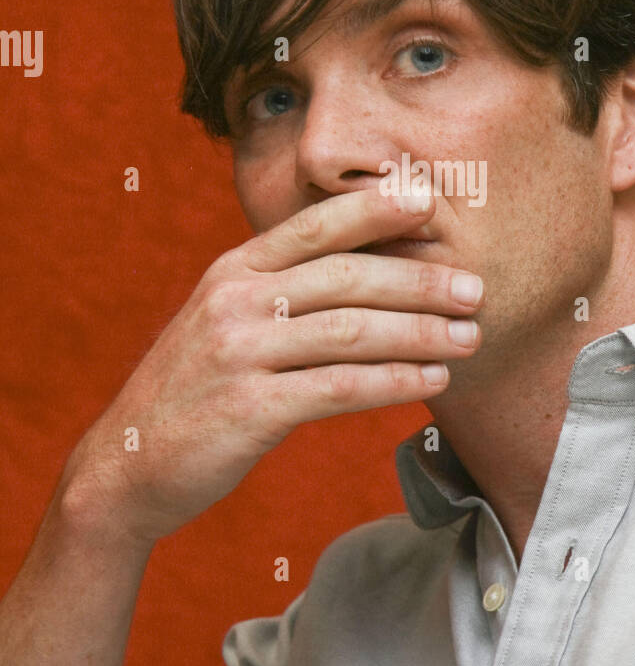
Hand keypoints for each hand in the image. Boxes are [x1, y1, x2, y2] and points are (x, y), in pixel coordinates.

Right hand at [60, 188, 482, 545]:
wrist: (127, 464)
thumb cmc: (196, 390)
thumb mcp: (226, 321)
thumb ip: (282, 292)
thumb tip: (372, 273)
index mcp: (234, 269)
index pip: (315, 225)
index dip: (376, 209)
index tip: (431, 201)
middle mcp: (235, 300)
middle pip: (347, 276)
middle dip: (420, 279)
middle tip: (475, 289)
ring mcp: (240, 353)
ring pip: (352, 331)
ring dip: (420, 332)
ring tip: (468, 337)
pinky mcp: (250, 408)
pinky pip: (340, 387)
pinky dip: (394, 382)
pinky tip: (431, 381)